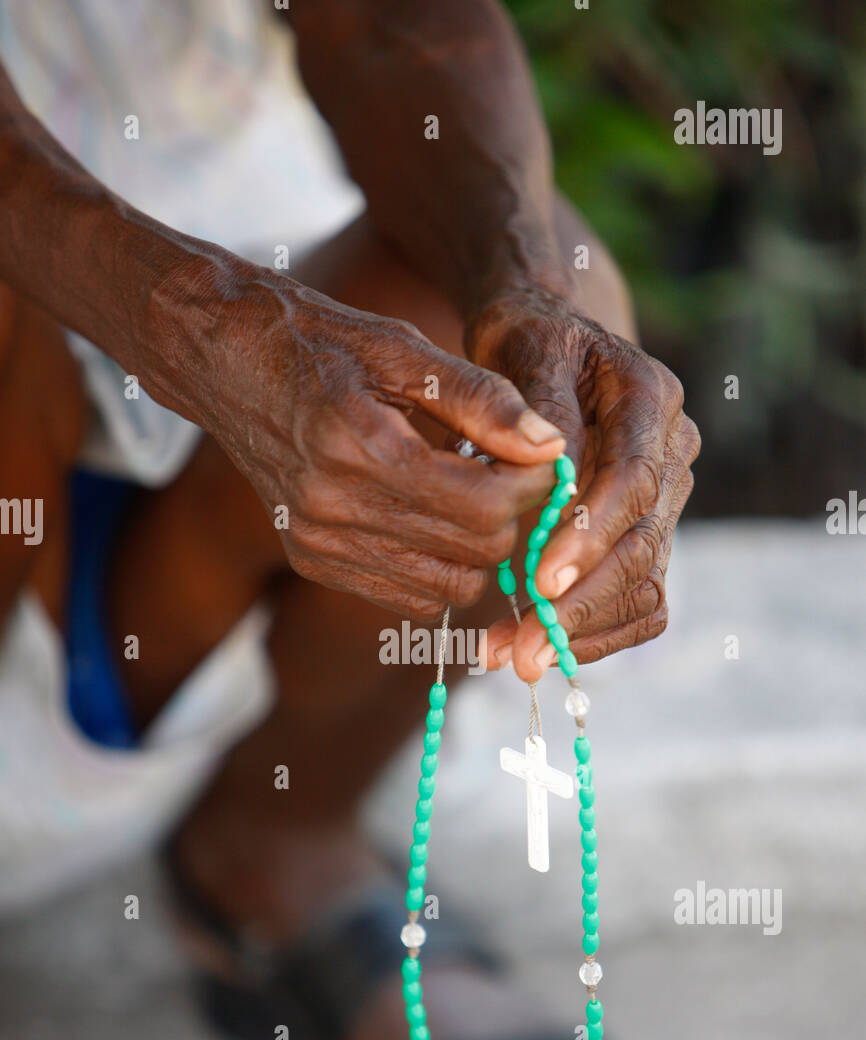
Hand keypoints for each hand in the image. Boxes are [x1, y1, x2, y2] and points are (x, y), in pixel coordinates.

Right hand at [154, 260, 565, 622]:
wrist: (226, 362)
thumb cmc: (322, 343)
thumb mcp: (404, 350)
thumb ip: (482, 400)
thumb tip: (550, 447)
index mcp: (360, 448)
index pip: (485, 505)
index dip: (530, 485)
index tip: (537, 455)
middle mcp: (333, 509)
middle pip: (474, 552)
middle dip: (508, 515)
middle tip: (502, 469)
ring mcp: (318, 544)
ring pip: (449, 587)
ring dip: (476, 547)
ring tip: (465, 491)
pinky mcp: (312, 563)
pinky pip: (409, 596)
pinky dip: (437, 566)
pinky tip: (428, 515)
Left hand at [468, 288, 699, 678]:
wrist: (545, 343)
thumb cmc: (526, 342)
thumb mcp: (523, 351)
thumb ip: (539, 411)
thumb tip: (552, 475)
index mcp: (651, 398)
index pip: (634, 480)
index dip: (591, 536)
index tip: (540, 581)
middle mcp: (673, 452)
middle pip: (643, 546)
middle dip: (581, 605)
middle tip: (520, 652)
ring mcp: (666, 499)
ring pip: (645, 584)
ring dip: (583, 632)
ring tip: (512, 659)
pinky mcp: (647, 534)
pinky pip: (639, 599)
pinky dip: (595, 633)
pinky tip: (540, 649)